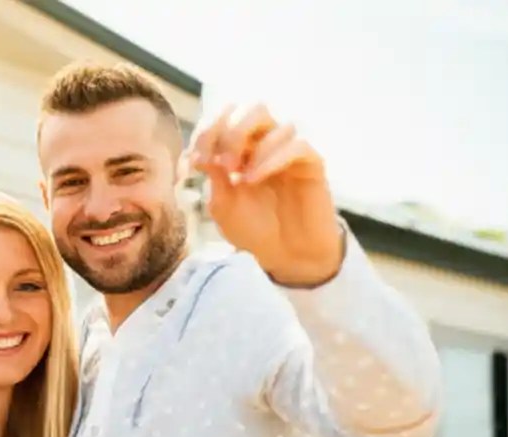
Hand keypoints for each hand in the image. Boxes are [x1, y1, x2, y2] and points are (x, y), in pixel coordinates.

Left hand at [183, 102, 344, 286]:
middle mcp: (268, 144)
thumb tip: (197, 152)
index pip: (226, 117)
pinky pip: (296, 146)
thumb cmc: (254, 229)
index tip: (196, 162)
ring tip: (239, 179)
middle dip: (231, 131)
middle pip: (254, 108)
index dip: (207, 131)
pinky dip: (271, 158)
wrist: (286, 256)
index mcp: (243, 148)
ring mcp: (290, 152)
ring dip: (251, 148)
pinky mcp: (312, 164)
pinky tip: (254, 179)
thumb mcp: (223, 206)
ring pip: (276, 123)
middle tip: (222, 164)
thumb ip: (213, 177)